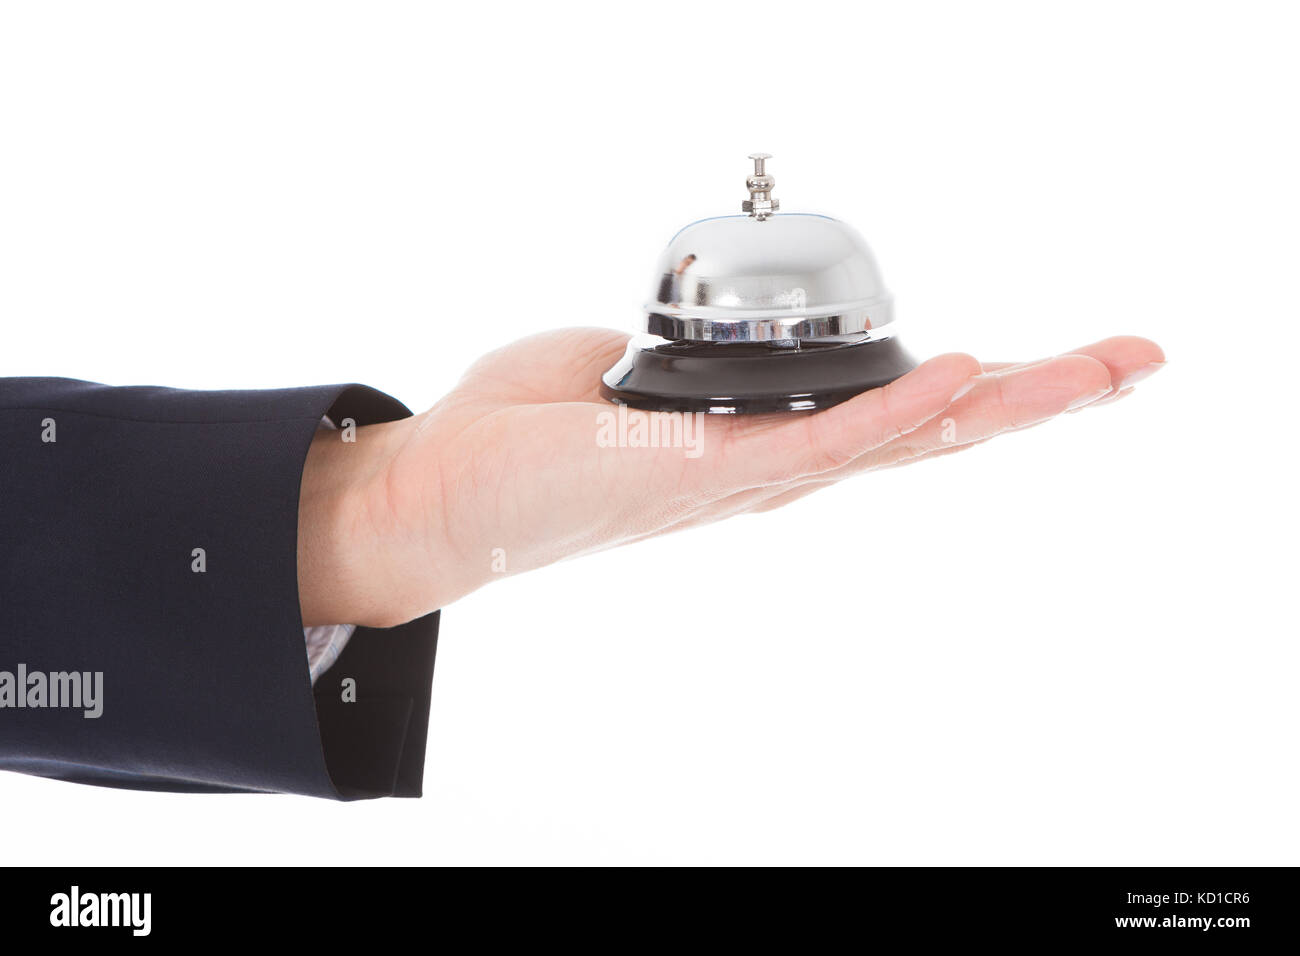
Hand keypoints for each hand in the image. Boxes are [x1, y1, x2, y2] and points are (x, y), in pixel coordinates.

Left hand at [298, 329, 1164, 626]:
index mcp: (764, 442)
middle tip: (1133, 363)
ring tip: (1091, 371)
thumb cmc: (536, 433)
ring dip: (998, 404)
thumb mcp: (634, 375)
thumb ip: (698, 361)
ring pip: (896, 444)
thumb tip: (718, 334)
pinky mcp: (701, 473)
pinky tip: (952, 376)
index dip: (983, 388)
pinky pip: (813, 443)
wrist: (448, 492)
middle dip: (1036, 399)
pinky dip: (890, 413)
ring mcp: (746, 480)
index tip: (1065, 358)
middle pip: (928, 436)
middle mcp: (772, 472)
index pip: (896, 414)